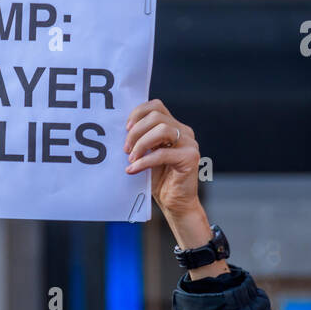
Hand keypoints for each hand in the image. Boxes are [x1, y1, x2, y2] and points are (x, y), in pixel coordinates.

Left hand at [124, 100, 227, 277]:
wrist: (175, 203)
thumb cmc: (158, 179)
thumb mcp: (146, 154)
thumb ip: (140, 140)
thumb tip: (120, 129)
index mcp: (174, 126)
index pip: (156, 106)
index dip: (138, 113)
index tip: (125, 129)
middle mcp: (184, 132)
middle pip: (156, 116)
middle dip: (136, 131)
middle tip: (125, 149)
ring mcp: (189, 143)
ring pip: (162, 129)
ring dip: (141, 143)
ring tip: (130, 158)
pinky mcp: (190, 158)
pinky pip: (163, 153)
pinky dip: (144, 161)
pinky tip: (133, 169)